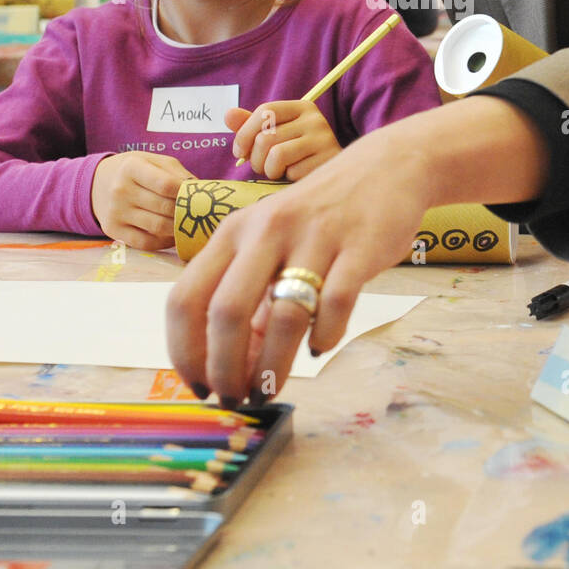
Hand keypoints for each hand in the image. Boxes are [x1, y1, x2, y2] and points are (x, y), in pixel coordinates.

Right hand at [90, 152, 192, 250]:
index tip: (198, 196)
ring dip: (178, 228)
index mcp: (131, 167)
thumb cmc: (136, 170)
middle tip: (200, 214)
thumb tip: (202, 193)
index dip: (186, 193)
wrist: (99, 183)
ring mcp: (116, 212)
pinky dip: (164, 242)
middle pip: (164, 208)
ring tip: (189, 224)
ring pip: (157, 227)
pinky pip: (146, 243)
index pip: (166, 185)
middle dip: (186, 212)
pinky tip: (173, 235)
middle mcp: (120, 190)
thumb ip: (178, 174)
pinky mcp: (113, 231)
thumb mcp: (155, 161)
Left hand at [167, 124, 430, 404]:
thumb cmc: (317, 217)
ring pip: (283, 316)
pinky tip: (321, 347)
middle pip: (226, 311)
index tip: (198, 385)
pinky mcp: (357, 249)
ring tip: (271, 391)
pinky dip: (325, 337)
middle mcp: (266, 231)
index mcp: (233, 231)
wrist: (384, 169)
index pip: (186, 297)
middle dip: (224, 368)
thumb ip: (250, 296)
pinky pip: (335, 305)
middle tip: (235, 398)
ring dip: (272, 367)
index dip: (184, 351)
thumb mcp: (270, 242)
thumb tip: (234, 365)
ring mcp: (313, 238)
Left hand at [226, 100, 341, 179]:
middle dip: (255, 158)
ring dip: (269, 170)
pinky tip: (297, 175)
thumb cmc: (298, 152)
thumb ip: (251, 126)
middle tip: (261, 166)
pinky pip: (293, 172)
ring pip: (277, 155)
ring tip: (276, 171)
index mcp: (301, 107)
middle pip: (267, 136)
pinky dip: (288, 178)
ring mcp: (324, 139)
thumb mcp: (276, 135)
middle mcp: (315, 119)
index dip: (244, 132)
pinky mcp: (328, 161)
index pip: (265, 111)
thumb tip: (228, 115)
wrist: (335, 172)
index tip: (239, 152)